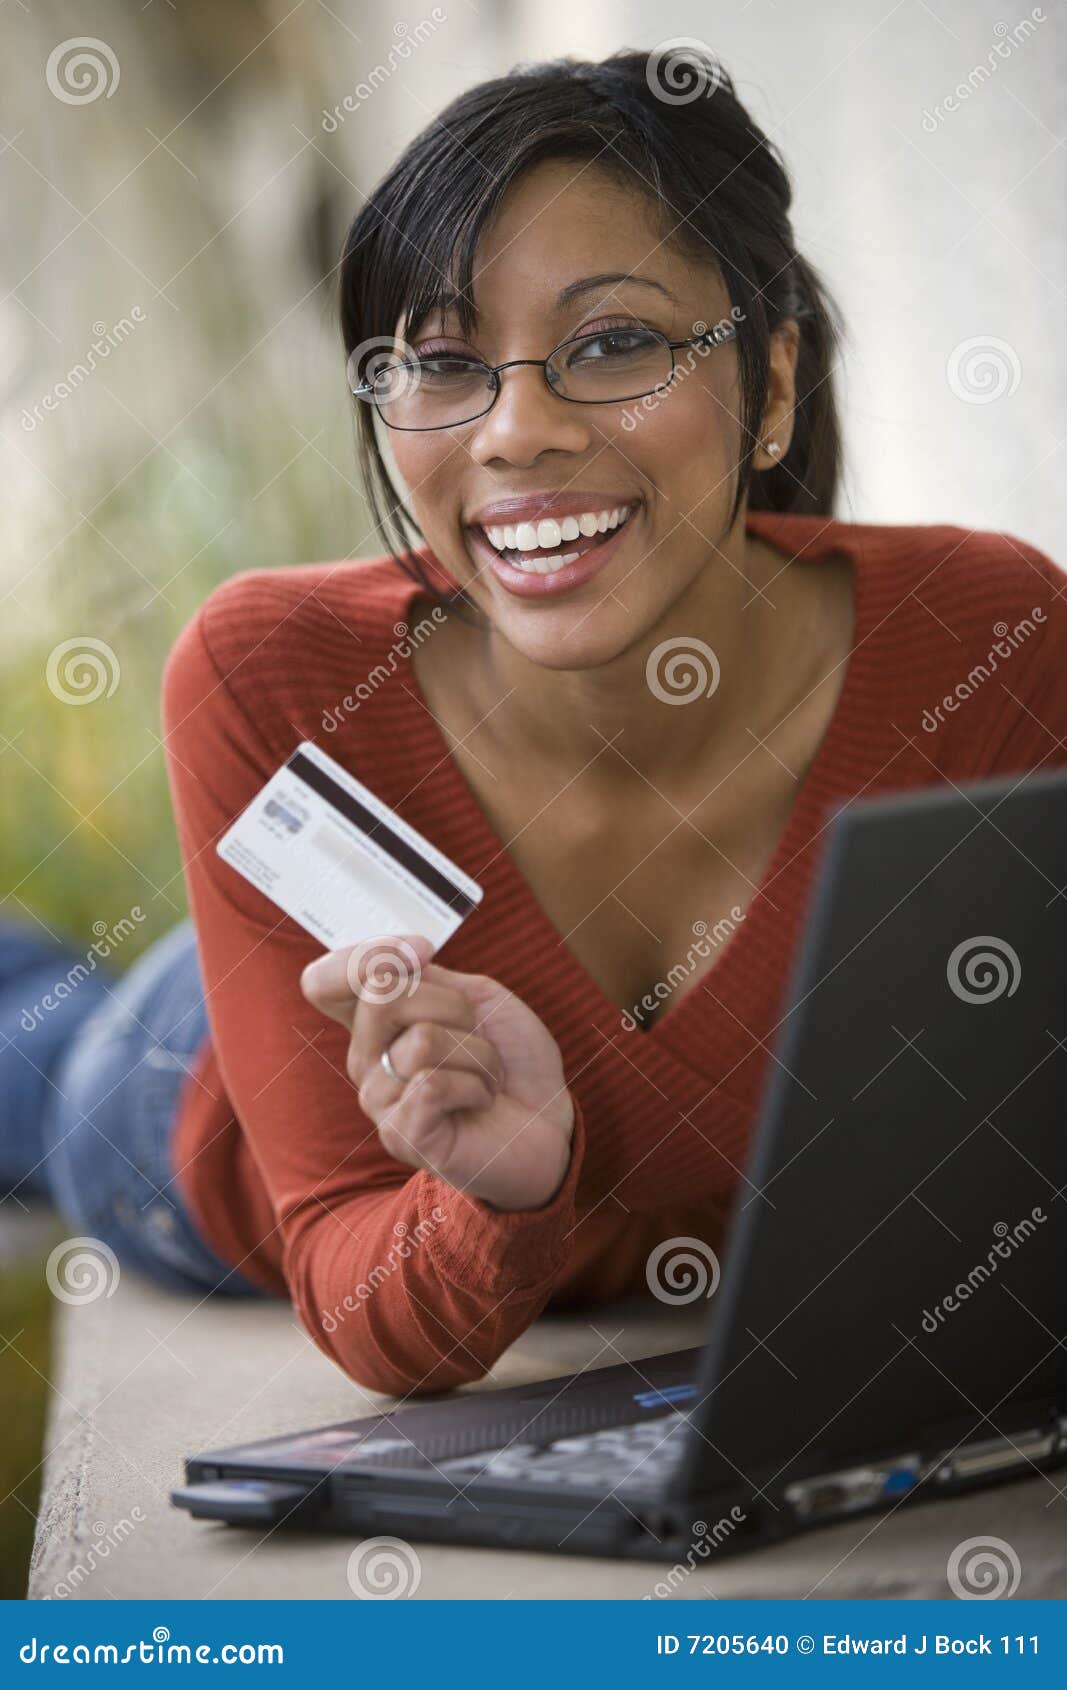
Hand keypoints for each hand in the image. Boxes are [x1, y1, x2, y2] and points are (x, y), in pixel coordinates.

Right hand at [299, 934, 575, 1210]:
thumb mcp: (476, 997)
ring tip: (485, 1077)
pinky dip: (476, 1085)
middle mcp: (365, 1058)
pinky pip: (434, 1084)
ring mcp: (378, 1099)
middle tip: (477, 1036)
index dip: (365, 955)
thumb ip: (426, 976)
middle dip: (453, 1004)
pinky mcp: (399, 1135)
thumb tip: (392, 963)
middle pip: (380, 994)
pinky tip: (479, 1102)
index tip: (423, 952)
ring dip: (478, 1052)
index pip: (322, 982)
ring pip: (422, 1040)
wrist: (550, 1117)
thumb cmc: (512, 1058)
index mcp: (377, 1022)